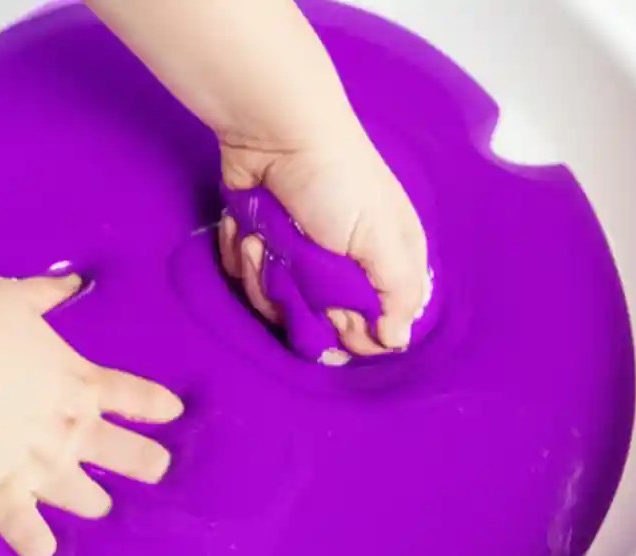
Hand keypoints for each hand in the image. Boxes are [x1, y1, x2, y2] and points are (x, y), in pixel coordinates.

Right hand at [0, 274, 183, 555]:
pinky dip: (34, 543)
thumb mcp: (10, 298)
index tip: (173, 414)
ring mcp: (35, 467)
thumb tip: (74, 281)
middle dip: (146, 464)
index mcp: (76, 381)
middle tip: (155, 470)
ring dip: (93, 502)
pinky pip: (23, 530)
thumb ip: (46, 294)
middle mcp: (66, 429)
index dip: (157, 407)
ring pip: (82, 497)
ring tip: (97, 506)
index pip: (133, 397)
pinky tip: (43, 551)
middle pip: (126, 455)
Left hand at [218, 129, 428, 354]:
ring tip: (260, 238)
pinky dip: (238, 254)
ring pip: (272, 304)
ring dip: (260, 273)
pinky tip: (244, 227)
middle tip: (293, 265)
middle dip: (297, 301)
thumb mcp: (384, 238)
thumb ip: (398, 293)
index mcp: (381, 267)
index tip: (336, 313)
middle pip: (313, 326)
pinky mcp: (257, 245)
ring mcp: (294, 259)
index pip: (369, 331)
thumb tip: (395, 341)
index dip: (349, 333)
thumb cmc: (339, 183)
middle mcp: (339, 270)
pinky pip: (242, 277)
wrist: (277, 134)